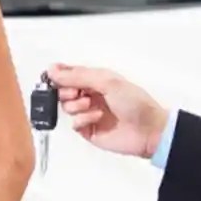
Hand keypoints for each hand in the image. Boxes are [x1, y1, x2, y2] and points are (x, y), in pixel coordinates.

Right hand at [45, 63, 169, 158]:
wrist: (148, 130)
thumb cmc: (136, 104)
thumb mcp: (107, 81)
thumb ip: (78, 75)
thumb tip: (54, 70)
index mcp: (96, 79)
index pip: (70, 73)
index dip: (59, 74)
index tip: (52, 76)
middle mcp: (91, 95)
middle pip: (63, 90)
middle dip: (67, 91)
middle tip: (77, 92)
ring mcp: (89, 113)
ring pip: (66, 107)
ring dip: (77, 105)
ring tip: (91, 105)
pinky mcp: (88, 130)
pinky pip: (74, 124)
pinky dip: (82, 119)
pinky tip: (96, 118)